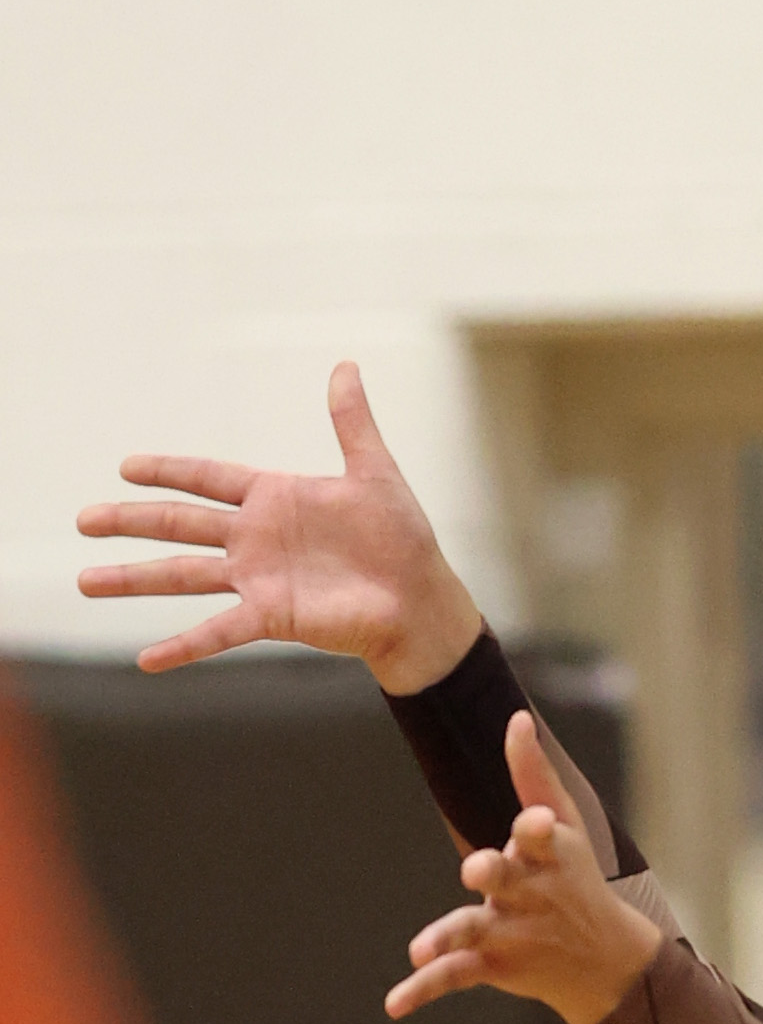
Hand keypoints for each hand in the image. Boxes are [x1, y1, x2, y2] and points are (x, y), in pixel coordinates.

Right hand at [77, 362, 482, 693]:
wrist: (419, 599)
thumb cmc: (401, 537)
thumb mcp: (374, 472)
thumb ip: (351, 422)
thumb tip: (346, 365)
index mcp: (274, 498)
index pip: (208, 478)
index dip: (167, 471)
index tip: (125, 467)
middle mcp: (255, 538)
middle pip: (179, 524)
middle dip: (130, 521)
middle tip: (82, 520)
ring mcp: (258, 579)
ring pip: (182, 576)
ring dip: (133, 578)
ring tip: (86, 581)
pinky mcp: (271, 617)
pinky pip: (218, 631)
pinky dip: (183, 646)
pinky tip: (146, 659)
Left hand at [386, 712, 661, 1023]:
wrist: (606, 962)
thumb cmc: (577, 878)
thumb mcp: (566, 826)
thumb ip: (534, 775)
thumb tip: (516, 718)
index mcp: (550, 854)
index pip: (543, 837)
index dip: (536, 830)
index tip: (530, 824)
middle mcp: (531, 893)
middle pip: (506, 878)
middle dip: (493, 873)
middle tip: (474, 870)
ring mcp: (511, 930)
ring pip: (474, 929)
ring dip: (448, 936)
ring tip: (421, 949)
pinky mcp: (492, 964)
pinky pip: (454, 976)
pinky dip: (422, 991)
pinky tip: (393, 1004)